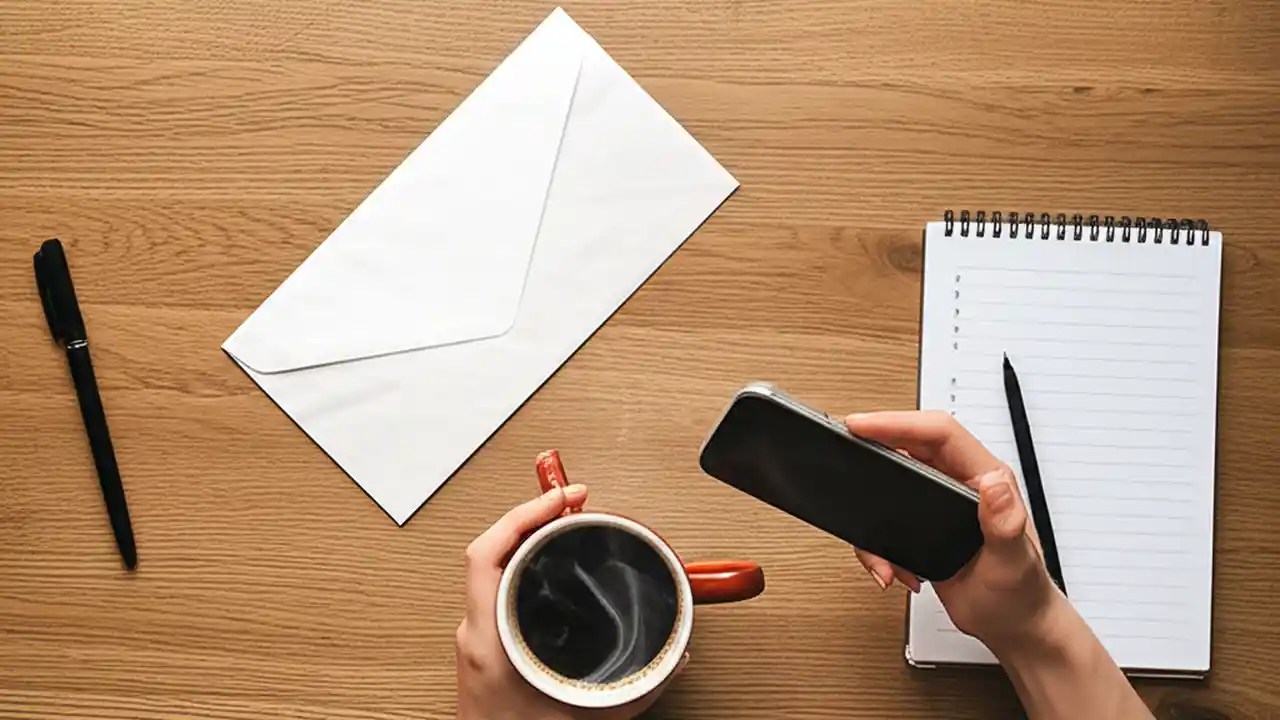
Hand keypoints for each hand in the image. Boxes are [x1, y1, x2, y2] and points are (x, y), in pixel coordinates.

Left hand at [456, 484, 682, 719]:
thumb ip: (637, 690)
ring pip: (489, 566)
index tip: (560, 499)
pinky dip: (519, 563)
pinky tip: (541, 560)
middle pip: (491, 548)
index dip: (523, 514)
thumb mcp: (586, 716)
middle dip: (531, 514)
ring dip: (523, 536)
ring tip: (557, 518)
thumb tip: (674, 659)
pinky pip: (493, 586)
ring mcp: (473, 639)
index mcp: (490, 640)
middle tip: (569, 498)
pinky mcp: (480, 647)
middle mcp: (475, 633)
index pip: (487, 554)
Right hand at [845, 411, 1059, 647]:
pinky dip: (878, 549)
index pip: (940, 433)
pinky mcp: (921, 526)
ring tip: (881, 556)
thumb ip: (1005, 522)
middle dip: (875, 448)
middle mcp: (960, 484)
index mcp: (985, 478)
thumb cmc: (1022, 593)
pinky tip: (891, 570)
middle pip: (909, 444)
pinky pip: (885, 520)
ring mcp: (939, 503)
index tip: (864, 426)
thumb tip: (994, 482)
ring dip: (873, 516)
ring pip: (890, 482)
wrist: (1013, 625)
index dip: (899, 422)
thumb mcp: (1014, 561)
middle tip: (845, 451)